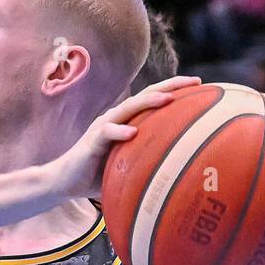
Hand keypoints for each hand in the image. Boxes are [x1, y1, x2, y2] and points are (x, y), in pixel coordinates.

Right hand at [46, 76, 200, 200]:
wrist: (64, 182)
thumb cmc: (99, 174)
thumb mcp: (129, 165)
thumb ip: (148, 161)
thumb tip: (182, 172)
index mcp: (125, 122)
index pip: (152, 100)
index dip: (174, 89)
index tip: (200, 84)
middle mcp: (115, 118)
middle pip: (144, 96)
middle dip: (169, 87)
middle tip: (194, 82)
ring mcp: (101, 128)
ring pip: (126, 109)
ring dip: (147, 102)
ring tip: (167, 99)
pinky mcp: (90, 142)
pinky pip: (105, 134)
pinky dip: (118, 131)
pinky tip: (132, 133)